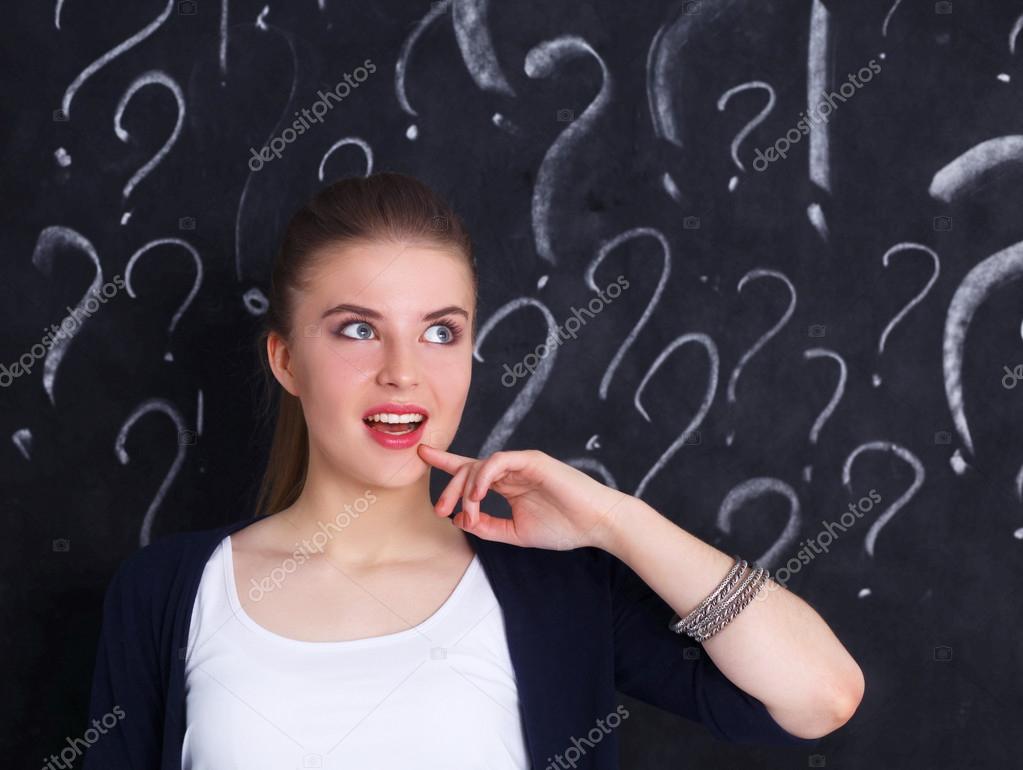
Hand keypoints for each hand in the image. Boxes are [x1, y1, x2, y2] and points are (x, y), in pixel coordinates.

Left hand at [417, 444, 634, 550]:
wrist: (597, 525)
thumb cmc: (564, 527)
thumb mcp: (516, 533)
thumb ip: (489, 527)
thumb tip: (459, 521)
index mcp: (508, 484)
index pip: (471, 469)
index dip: (445, 462)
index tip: (421, 454)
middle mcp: (511, 470)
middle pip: (468, 468)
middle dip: (450, 488)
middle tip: (440, 509)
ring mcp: (521, 463)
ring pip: (480, 465)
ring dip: (466, 490)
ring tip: (468, 512)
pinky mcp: (532, 460)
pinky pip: (498, 461)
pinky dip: (484, 475)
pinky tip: (478, 494)